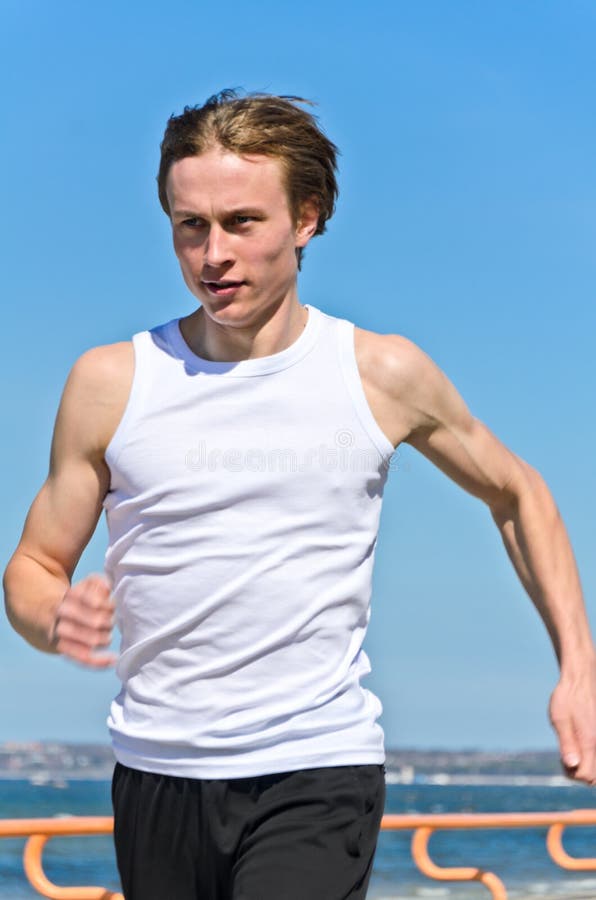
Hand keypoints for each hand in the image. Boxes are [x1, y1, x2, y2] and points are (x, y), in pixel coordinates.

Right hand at [51, 573, 116, 667]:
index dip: (109, 606)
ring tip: (107, 635)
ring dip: (106, 638)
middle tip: (109, 622)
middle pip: (97, 622)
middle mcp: (63, 613)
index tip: (111, 607)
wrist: (44, 616)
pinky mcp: (61, 648)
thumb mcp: (84, 586)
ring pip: (92, 640)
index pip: (96, 602)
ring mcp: (61, 632)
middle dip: (109, 623)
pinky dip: (99, 661)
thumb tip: (108, 587)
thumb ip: (98, 582)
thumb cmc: (74, 600)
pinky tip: (112, 660)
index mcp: (70, 596)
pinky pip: (82, 658)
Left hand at [549, 661, 595, 783]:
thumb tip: (572, 765)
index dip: (572, 774)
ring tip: (572, 751)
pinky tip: (578, 745)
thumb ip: (567, 743)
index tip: (562, 760)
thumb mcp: (560, 719)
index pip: (586, 775)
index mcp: (589, 741)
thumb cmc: (567, 698)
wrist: (579, 679)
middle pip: (594, 777)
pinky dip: (589, 758)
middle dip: (579, 774)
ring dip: (585, 767)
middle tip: (566, 757)